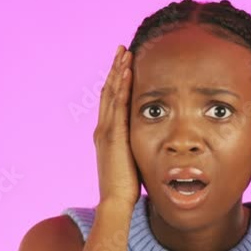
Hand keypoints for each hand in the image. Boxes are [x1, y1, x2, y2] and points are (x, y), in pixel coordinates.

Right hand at [93, 46, 139, 210]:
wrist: (115, 201)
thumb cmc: (126, 187)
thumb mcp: (131, 162)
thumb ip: (134, 149)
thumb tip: (148, 145)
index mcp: (106, 135)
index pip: (110, 102)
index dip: (116, 82)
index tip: (123, 65)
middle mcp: (103, 129)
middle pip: (108, 91)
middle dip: (115, 69)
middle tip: (122, 49)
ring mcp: (106, 131)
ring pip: (111, 93)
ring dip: (118, 71)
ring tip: (124, 52)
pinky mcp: (114, 135)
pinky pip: (118, 105)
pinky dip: (121, 86)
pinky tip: (127, 71)